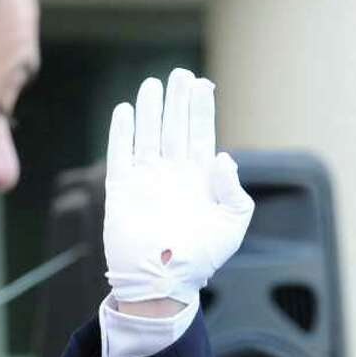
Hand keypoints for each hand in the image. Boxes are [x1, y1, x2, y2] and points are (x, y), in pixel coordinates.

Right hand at [103, 68, 253, 304]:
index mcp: (200, 179)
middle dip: (178, 100)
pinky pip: (121, 153)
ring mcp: (148, 179)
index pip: (201, 134)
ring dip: (151, 109)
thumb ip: (234, 192)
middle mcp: (174, 173)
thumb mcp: (232, 225)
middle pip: (175, 127)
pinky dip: (122, 132)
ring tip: (154, 84)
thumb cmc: (202, 259)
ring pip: (149, 134)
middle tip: (180, 74)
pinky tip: (127, 110)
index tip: (203, 84)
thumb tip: (223, 158)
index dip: (202, 109)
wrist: (165, 282)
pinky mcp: (122, 189)